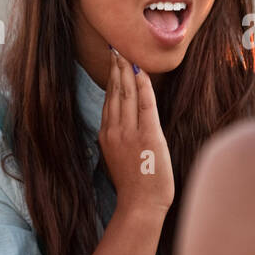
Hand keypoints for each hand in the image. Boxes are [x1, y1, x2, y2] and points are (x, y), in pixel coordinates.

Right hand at [100, 48, 173, 215]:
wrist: (140, 204)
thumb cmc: (134, 186)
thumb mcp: (118, 159)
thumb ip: (119, 140)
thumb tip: (123, 127)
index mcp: (106, 135)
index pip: (109, 101)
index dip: (111, 79)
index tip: (113, 63)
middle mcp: (114, 130)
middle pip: (115, 92)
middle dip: (116, 69)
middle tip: (116, 49)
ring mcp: (129, 132)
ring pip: (127, 94)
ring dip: (127, 71)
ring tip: (126, 54)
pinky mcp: (148, 135)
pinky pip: (144, 104)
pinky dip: (143, 85)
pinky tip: (141, 71)